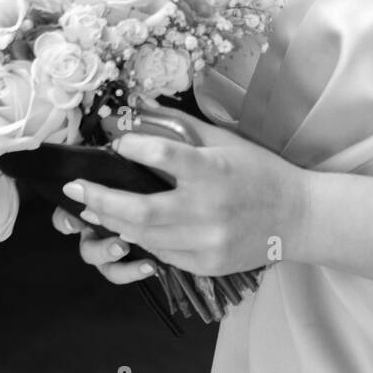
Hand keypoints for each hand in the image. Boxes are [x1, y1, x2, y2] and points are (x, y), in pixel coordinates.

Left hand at [55, 112, 310, 280]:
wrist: (296, 217)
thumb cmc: (260, 171)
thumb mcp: (225, 141)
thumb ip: (179, 127)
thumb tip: (139, 108)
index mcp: (213, 170)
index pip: (163, 155)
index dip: (132, 147)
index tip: (115, 142)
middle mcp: (208, 209)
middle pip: (140, 209)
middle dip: (100, 198)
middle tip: (75, 187)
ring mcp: (206, 242)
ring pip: (144, 236)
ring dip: (111, 221)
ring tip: (89, 208)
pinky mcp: (206, 264)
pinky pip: (161, 253)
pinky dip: (140, 239)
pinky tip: (126, 227)